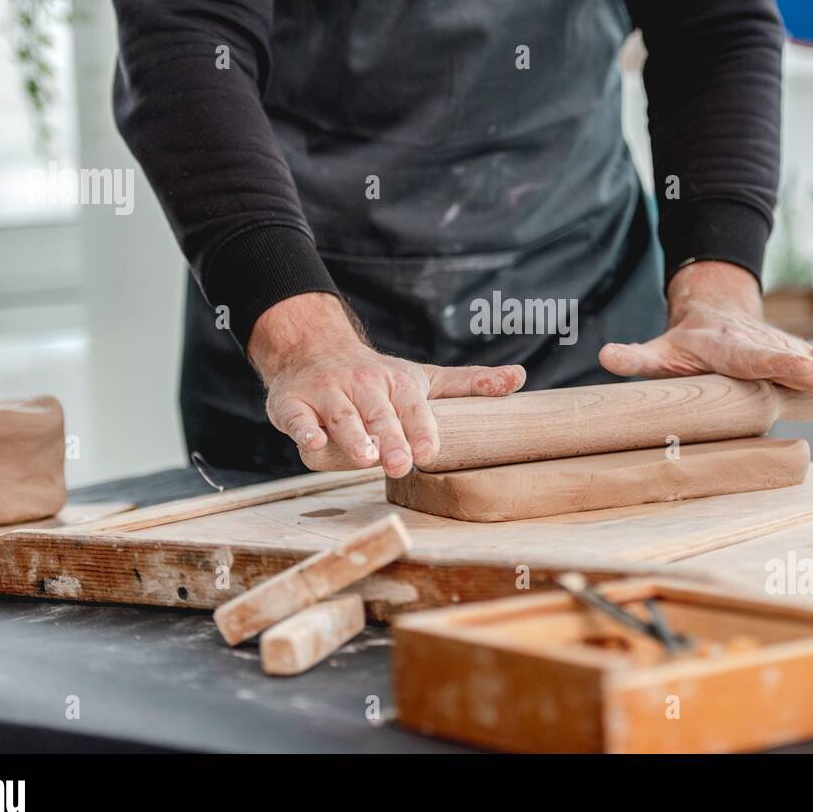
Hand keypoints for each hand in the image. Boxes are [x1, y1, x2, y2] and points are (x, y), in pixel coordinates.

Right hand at [249, 293, 525, 476]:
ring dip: (352, 436)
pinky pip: (298, 418)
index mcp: (398, 382)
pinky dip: (303, 429)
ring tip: (366, 457)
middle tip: (401, 463)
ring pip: (341, 417)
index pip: (413, 408)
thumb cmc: (377, 378)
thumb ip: (468, 384)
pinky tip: (313, 443)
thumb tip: (519, 377)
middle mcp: (363, 385)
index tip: (430, 451)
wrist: (313, 348)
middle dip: (390, 438)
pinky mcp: (292, 403)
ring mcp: (326, 393)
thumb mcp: (424, 378)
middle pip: (378, 415)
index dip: (421, 429)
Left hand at [598, 261, 812, 415]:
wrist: (711, 308)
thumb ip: (636, 356)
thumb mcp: (659, 349)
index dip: (793, 369)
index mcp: (737, 349)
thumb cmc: (685, 338)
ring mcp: (784, 350)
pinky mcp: (794, 355)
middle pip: (803, 364)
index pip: (768, 360)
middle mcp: (767, 347)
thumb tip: (605, 356)